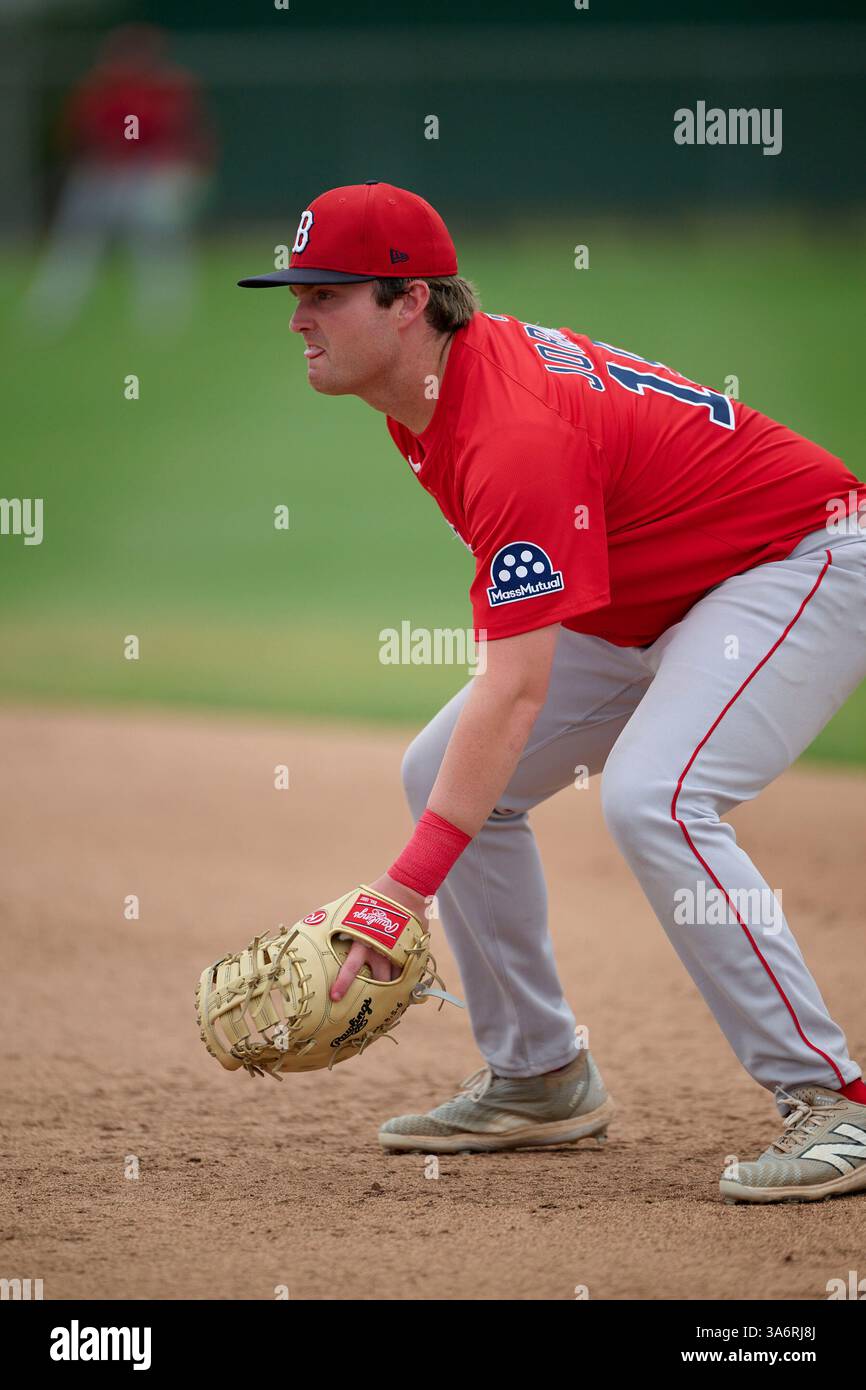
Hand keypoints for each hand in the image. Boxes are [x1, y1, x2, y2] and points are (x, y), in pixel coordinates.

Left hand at [329, 874, 429, 1002]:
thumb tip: (310, 924)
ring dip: (394, 989)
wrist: (405, 888)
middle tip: (370, 1009)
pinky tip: (406, 988)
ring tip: (392, 1003)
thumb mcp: (352, 909)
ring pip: (397, 978)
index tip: (334, 997)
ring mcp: (398, 950)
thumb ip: (340, 924)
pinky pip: (410, 970)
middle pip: (379, 980)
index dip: (343, 984)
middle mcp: (381, 948)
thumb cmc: (374, 898)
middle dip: (375, 995)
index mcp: (363, 940)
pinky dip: (407, 978)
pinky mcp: (413, 949)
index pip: (351, 967)